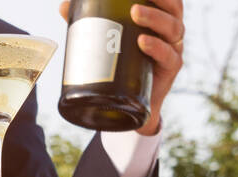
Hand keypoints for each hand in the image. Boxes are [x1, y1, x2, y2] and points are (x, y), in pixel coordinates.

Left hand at [59, 1, 183, 135]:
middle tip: (135, 0)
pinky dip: (157, 47)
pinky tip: (143, 42)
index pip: (166, 1)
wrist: (128, 105)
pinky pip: (169, 56)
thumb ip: (90, 23)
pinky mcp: (169, 71)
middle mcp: (169, 33)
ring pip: (172, 29)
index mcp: (158, 20)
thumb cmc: (121, 66)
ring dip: (155, 18)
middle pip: (173, 9)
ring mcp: (171, 51)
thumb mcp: (109, 42)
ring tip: (135, 13)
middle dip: (159, 0)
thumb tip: (64, 7)